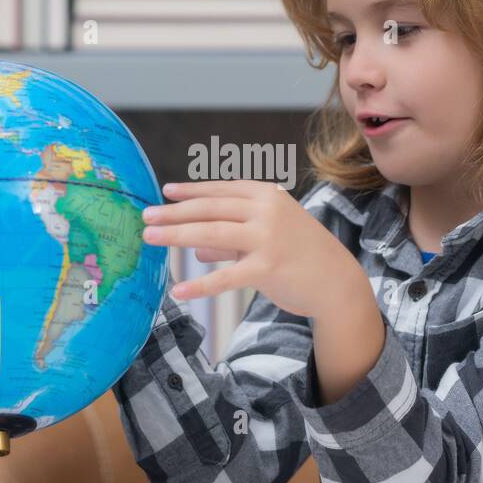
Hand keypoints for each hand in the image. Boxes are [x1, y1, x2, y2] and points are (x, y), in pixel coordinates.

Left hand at [141, 179, 368, 320]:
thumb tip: (195, 248)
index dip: (190, 191)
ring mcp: (267, 238)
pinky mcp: (267, 268)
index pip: (220, 191)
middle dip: (174, 213)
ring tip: (151, 238)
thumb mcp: (266, 237)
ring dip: (176, 236)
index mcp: (266, 195)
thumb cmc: (300, 255)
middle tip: (146, 217)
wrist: (337, 281)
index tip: (165, 192)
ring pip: (211, 234)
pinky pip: (225, 277)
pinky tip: (178, 291)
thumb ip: (231, 240)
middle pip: (209, 209)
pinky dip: (199, 285)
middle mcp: (266, 211)